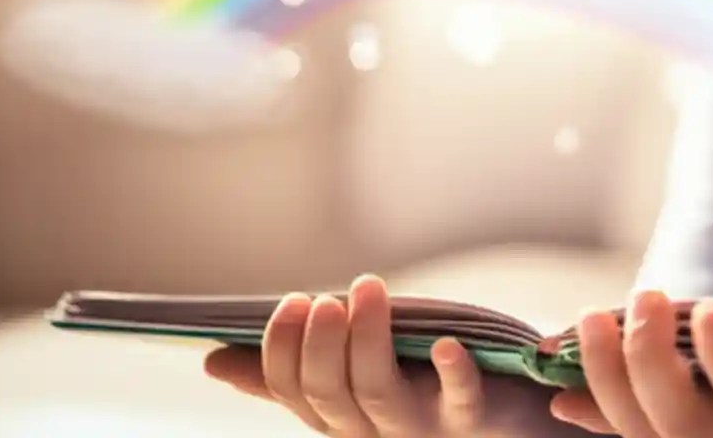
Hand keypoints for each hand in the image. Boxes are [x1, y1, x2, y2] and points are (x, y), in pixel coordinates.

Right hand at [204, 274, 487, 436]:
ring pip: (380, 394)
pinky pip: (460, 401)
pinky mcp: (472, 416)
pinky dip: (452, 373)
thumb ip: (287, 375)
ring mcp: (422, 427)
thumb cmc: (417, 383)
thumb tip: (211, 362)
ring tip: (367, 289)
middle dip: (319, 345)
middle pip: (329, 395)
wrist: (502, 413)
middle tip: (324, 298)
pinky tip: (446, 344)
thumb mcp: (348, 375)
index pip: (292, 391)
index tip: (293, 302)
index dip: (283, 349)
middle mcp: (371, 430)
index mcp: (337, 416)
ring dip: (369, 340)